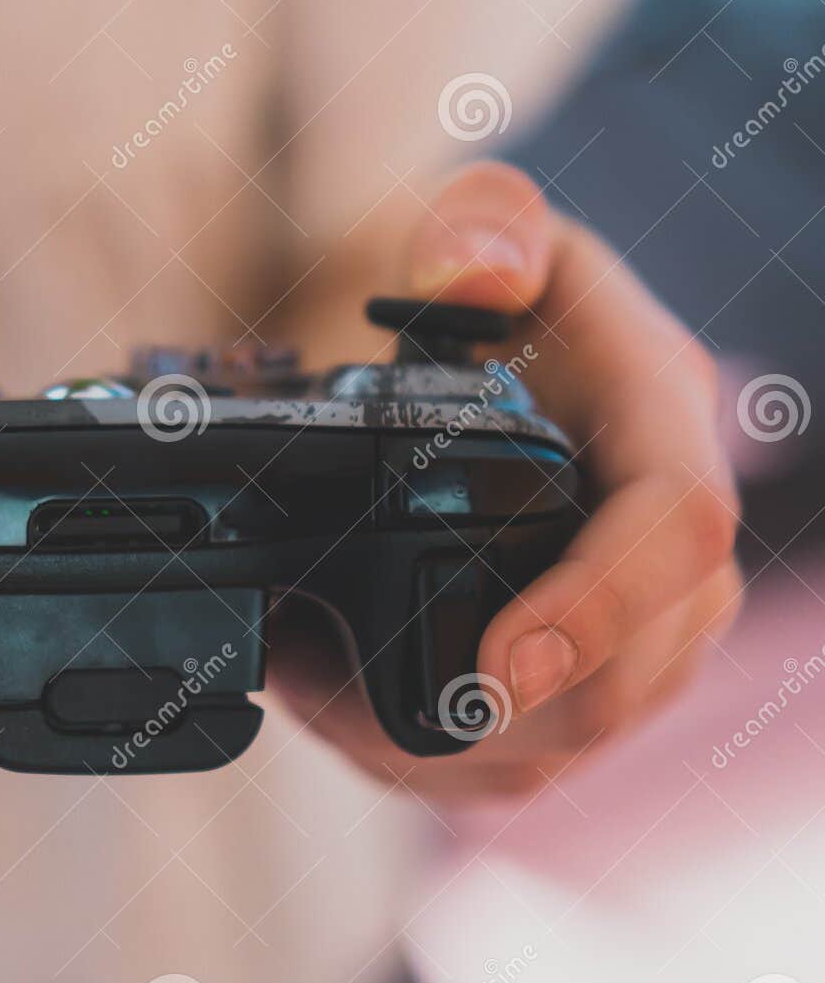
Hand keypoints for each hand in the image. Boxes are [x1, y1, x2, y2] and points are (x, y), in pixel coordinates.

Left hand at [271, 162, 741, 798]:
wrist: (506, 359)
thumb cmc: (491, 292)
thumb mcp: (481, 225)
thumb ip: (479, 226)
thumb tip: (474, 275)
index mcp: (661, 419)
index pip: (672, 529)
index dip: (595, 609)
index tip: (496, 667)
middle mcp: (673, 540)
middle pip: (627, 674)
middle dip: (479, 709)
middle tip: (319, 678)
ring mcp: (644, 622)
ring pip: (577, 737)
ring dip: (442, 744)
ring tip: (308, 685)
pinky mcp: (593, 675)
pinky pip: (540, 754)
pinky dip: (438, 758)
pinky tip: (343, 716)